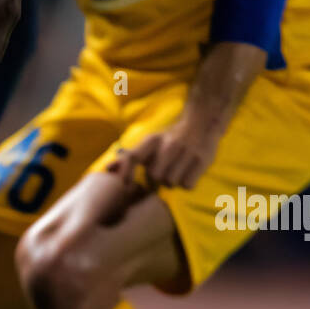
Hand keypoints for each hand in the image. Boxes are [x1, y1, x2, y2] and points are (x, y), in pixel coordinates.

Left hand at [108, 114, 222, 190]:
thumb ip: (128, 158)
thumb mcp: (149, 144)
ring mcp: (187, 151)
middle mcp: (169, 144)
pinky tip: (188, 173)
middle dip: (157, 179)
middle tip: (164, 171)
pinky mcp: (202, 160)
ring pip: (171, 182)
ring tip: (177, 170)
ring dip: (172, 182)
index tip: (127, 185)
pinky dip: (187, 184)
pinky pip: (187, 185)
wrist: (202, 123)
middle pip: (154, 176)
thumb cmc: (169, 139)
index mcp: (152, 140)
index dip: (126, 174)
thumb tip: (107, 169)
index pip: (132, 158)